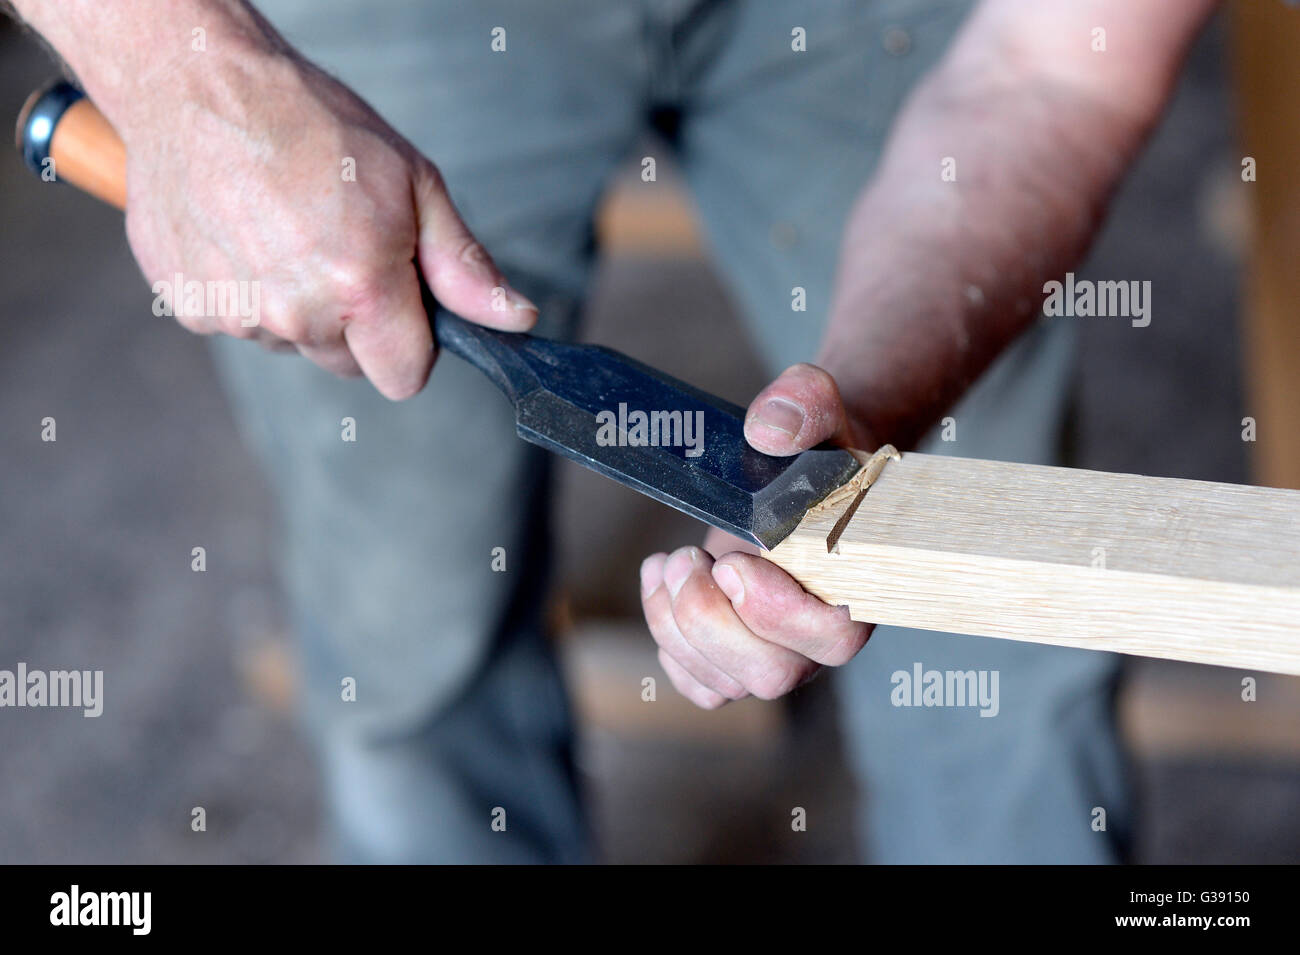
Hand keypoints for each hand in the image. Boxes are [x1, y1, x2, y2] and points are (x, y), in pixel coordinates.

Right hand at [123, 41, 534, 398]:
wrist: (194, 82)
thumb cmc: (310, 122)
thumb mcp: (412, 182)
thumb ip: (463, 265)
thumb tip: (517, 319)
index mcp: (360, 288)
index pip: (405, 378)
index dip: (413, 344)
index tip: (404, 301)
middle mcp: (296, 314)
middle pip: (349, 364)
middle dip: (358, 323)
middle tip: (344, 246)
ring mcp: (237, 315)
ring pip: (295, 343)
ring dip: (301, 305)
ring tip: (288, 228)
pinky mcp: (191, 308)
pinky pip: (243, 323)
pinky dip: (249, 291)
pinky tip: (246, 233)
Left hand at [639, 363, 874, 707]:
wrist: (807, 471)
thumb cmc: (819, 446)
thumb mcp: (816, 405)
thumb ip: (803, 404)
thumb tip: (767, 429)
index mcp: (858, 585)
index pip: (832, 636)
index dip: (777, 611)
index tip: (733, 559)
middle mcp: (823, 635)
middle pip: (771, 675)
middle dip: (710, 620)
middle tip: (686, 558)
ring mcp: (781, 653)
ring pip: (727, 684)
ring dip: (679, 626)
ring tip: (668, 562)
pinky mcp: (738, 657)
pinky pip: (700, 685)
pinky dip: (669, 643)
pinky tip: (660, 587)